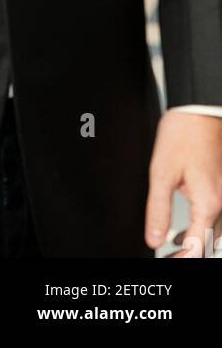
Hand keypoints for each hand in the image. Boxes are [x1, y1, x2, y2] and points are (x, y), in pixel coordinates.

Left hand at [145, 110, 221, 256]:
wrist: (198, 109)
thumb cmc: (183, 134)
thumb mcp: (161, 173)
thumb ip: (158, 209)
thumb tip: (154, 238)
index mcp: (209, 202)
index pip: (198, 246)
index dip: (182, 258)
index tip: (167, 260)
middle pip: (209, 242)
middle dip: (189, 253)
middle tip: (168, 256)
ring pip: (214, 230)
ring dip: (196, 242)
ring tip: (172, 247)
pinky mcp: (221, 186)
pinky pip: (215, 215)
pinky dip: (200, 227)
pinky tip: (184, 227)